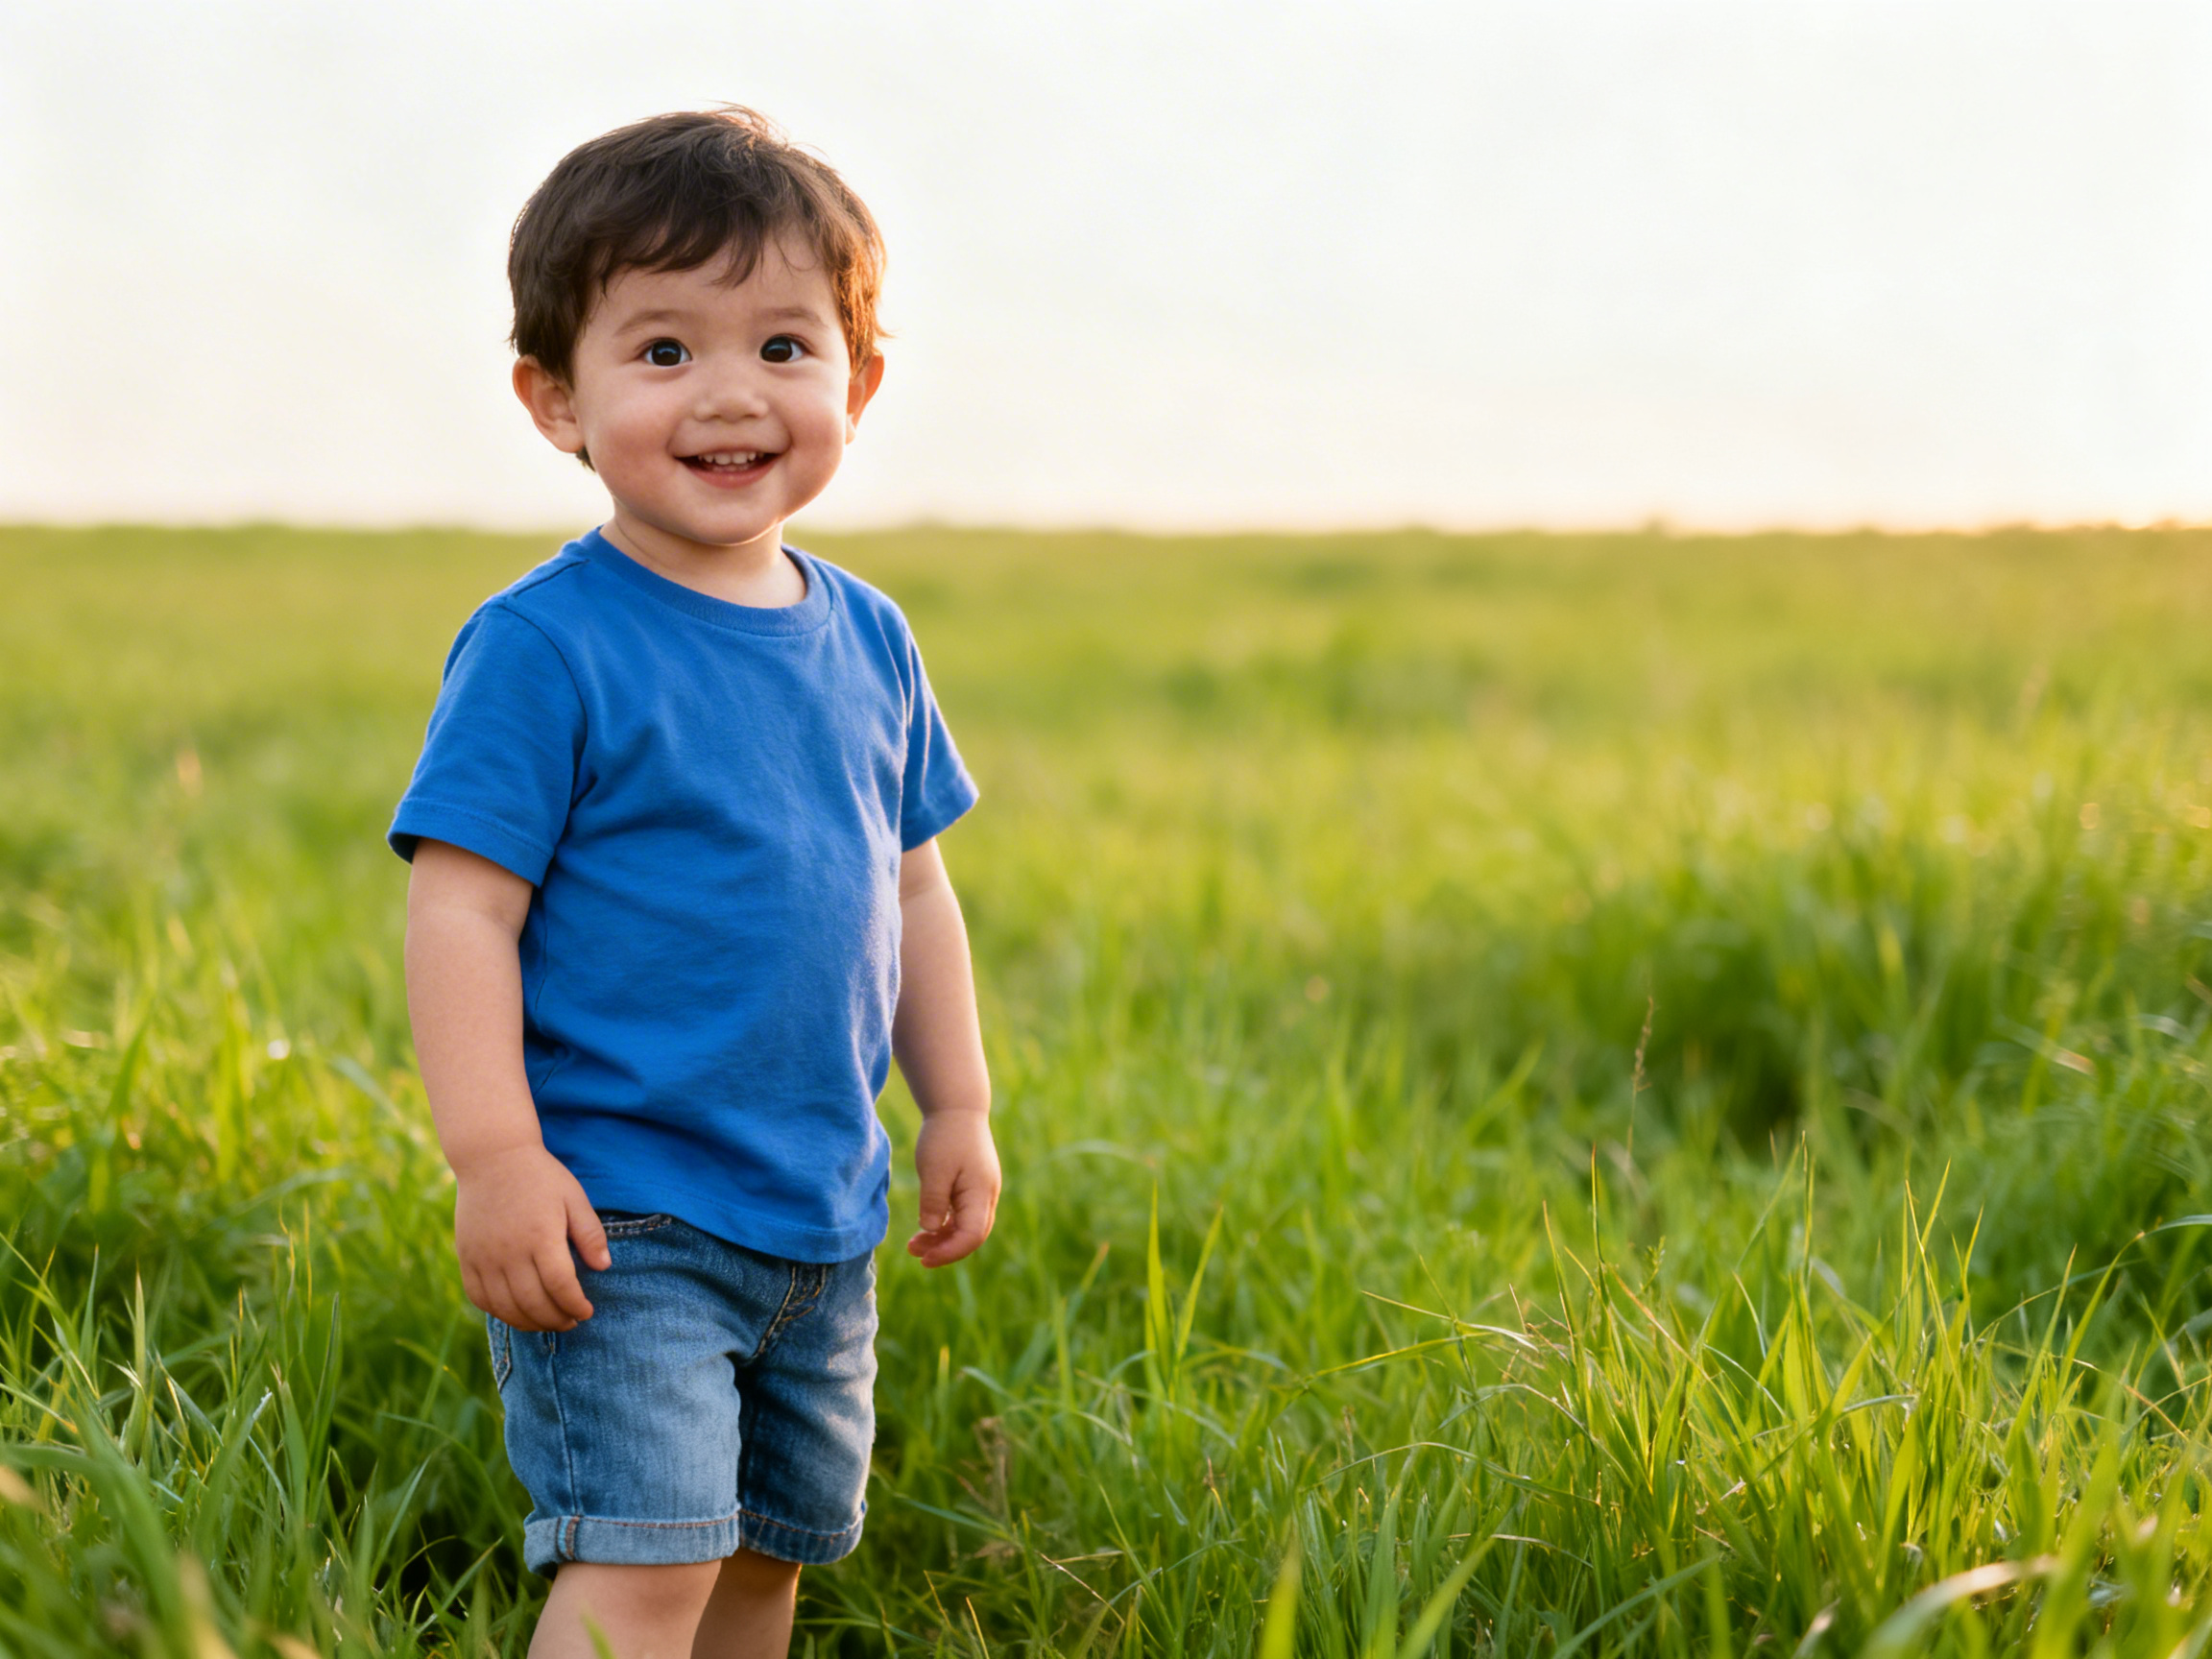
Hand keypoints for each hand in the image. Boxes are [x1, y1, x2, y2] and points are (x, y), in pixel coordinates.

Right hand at [453, 1143, 611, 1330]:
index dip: (575, 1305)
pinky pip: (479, 1297)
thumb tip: (603, 1267)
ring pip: (505, 1307)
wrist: (492, 1157)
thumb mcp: (574, 1198)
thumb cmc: (540, 1176)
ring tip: (547, 1322)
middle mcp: (509, 1251)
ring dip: (529, 1323)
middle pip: (533, 1303)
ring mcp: (484, 1257)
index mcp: (541, 1236)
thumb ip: (590, 1234)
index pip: (560, 1286)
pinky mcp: (466, 1257)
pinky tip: (516, 1312)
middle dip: (556, 1320)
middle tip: (571, 1322)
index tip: (587, 1311)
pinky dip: (498, 1311)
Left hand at [907, 1110, 999, 1266]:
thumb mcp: (934, 1169)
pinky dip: (945, 1225)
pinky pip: (963, 1216)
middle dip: (944, 1249)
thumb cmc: (945, 1136)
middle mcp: (987, 1196)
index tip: (923, 1259)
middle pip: (972, 1236)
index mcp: (981, 1193)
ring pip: (967, 1227)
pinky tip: (925, 1227)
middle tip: (914, 1252)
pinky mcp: (973, 1188)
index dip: (949, 1252)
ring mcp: (982, 1192)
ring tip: (913, 1243)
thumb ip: (933, 1202)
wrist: (958, 1108)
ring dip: (942, 1239)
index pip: (971, 1236)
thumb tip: (930, 1230)